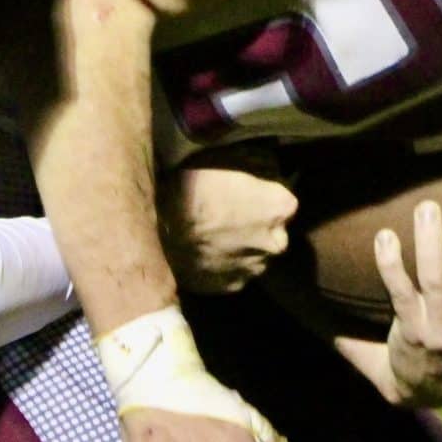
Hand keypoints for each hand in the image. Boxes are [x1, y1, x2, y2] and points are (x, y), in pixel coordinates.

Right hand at [157, 155, 297, 293]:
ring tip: (210, 233)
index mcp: (281, 206)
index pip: (283, 196)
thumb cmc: (193, 183)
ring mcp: (253, 268)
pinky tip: (203, 250)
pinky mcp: (230, 287)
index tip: (244, 188)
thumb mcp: (228, 154)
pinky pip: (232, 272)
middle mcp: (277, 242)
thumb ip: (259, 161)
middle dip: (255, 222)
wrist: (157, 227)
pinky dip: (222, 263)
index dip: (263, 192)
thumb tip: (271, 165)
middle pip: (272, 229)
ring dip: (239, 244)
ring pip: (252, 253)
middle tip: (225, 211)